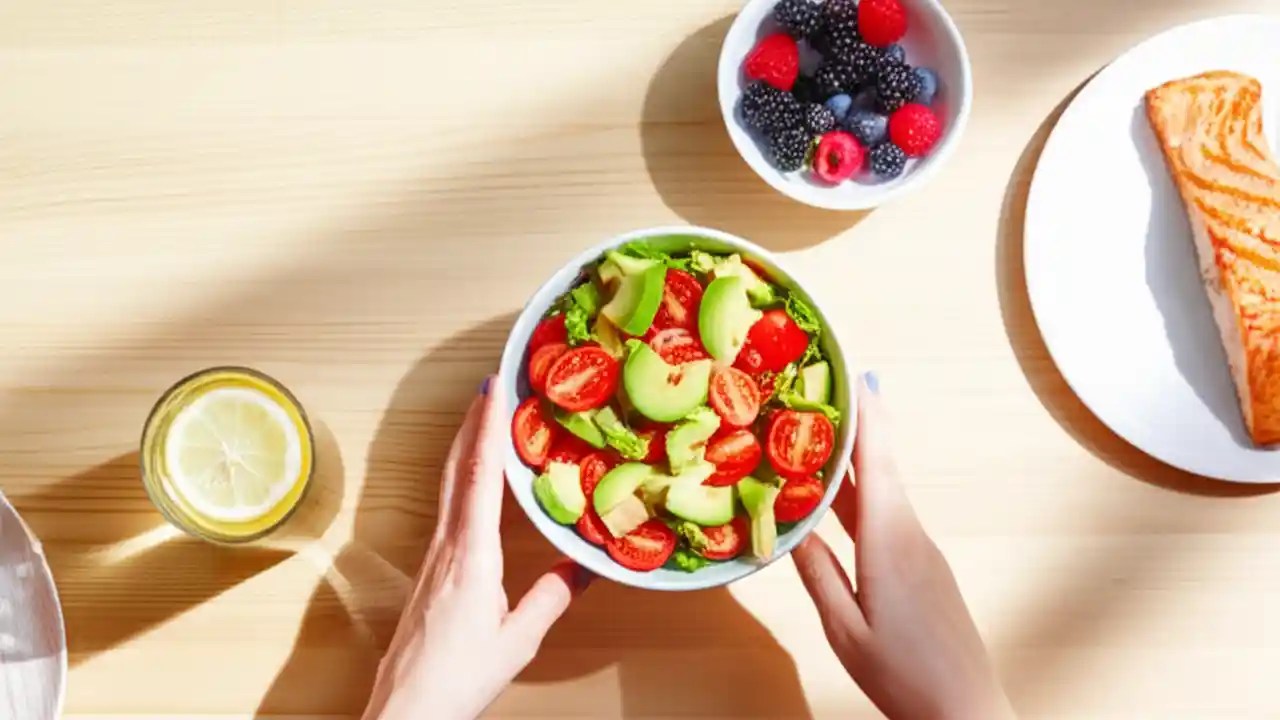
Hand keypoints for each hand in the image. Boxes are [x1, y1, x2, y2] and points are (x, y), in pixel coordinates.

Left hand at [362, 377, 592, 719]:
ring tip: (483, 421)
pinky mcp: (429, 574)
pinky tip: (473, 484)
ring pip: (448, 488)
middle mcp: (446, 548)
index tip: (493, 388)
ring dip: (465, 449)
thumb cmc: (458, 679)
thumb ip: (552, 597)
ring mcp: (432, 559)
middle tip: (488, 386)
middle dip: (471, 425)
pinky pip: (448, 510)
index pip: (478, 478)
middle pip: (456, 471)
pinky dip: (462, 481)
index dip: (486, 429)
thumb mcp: (519, 640)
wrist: (405, 711)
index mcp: (470, 556)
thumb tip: (586, 564)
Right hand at [793, 375, 1012, 719]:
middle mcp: (910, 534)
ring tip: (819, 431)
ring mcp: (920, 549)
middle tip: (828, 384)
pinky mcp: (922, 566)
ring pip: (883, 490)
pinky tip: (837, 495)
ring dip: (855, 458)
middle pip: (881, 465)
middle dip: (857, 423)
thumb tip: (791, 526)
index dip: (865, 412)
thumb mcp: (844, 628)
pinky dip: (861, 492)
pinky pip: (887, 514)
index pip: (877, 460)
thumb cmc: (904, 674)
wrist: (966, 711)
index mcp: (890, 540)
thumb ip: (817, 573)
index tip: (850, 370)